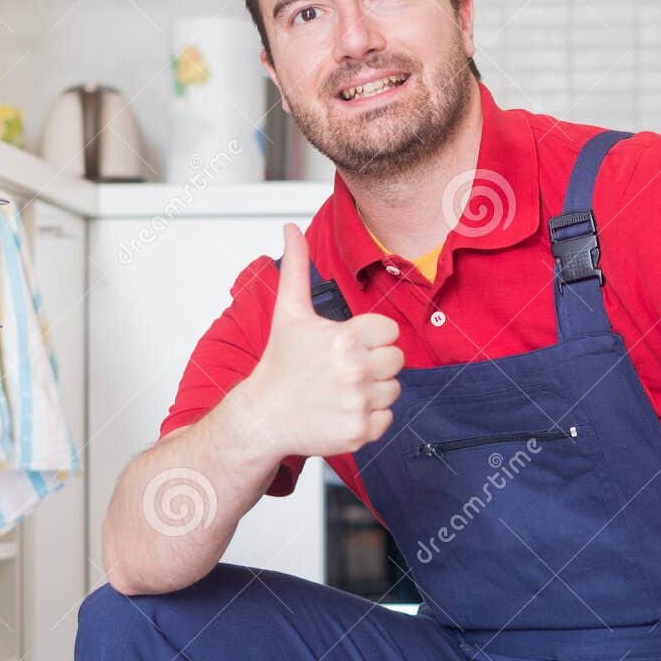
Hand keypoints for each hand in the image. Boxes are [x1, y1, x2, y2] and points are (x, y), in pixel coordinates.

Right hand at [238, 223, 403, 458]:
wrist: (263, 416)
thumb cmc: (280, 364)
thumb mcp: (289, 313)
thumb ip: (298, 267)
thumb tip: (290, 228)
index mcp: (347, 337)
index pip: (389, 331)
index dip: (369, 336)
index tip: (345, 346)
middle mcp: (356, 370)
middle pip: (397, 360)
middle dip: (374, 363)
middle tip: (343, 369)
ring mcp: (359, 403)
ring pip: (393, 389)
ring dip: (373, 390)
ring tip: (341, 390)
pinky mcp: (360, 432)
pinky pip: (387, 418)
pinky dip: (369, 417)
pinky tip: (343, 410)